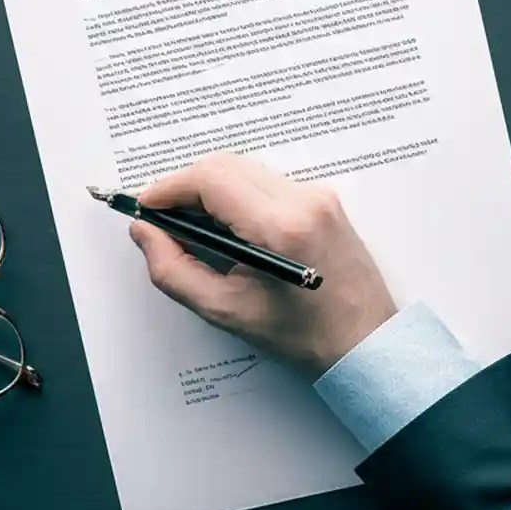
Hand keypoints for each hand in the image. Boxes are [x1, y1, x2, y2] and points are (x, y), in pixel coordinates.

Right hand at [129, 153, 397, 376]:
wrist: (365, 343)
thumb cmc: (303, 336)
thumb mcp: (226, 310)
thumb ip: (173, 270)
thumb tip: (145, 232)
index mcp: (280, 227)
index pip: (211, 179)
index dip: (169, 187)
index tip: (146, 207)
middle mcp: (304, 200)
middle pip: (226, 166)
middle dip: (187, 186)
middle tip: (165, 220)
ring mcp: (318, 196)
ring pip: (246, 171)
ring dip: (213, 190)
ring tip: (195, 229)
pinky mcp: (324, 201)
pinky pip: (268, 182)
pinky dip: (239, 196)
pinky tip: (230, 229)